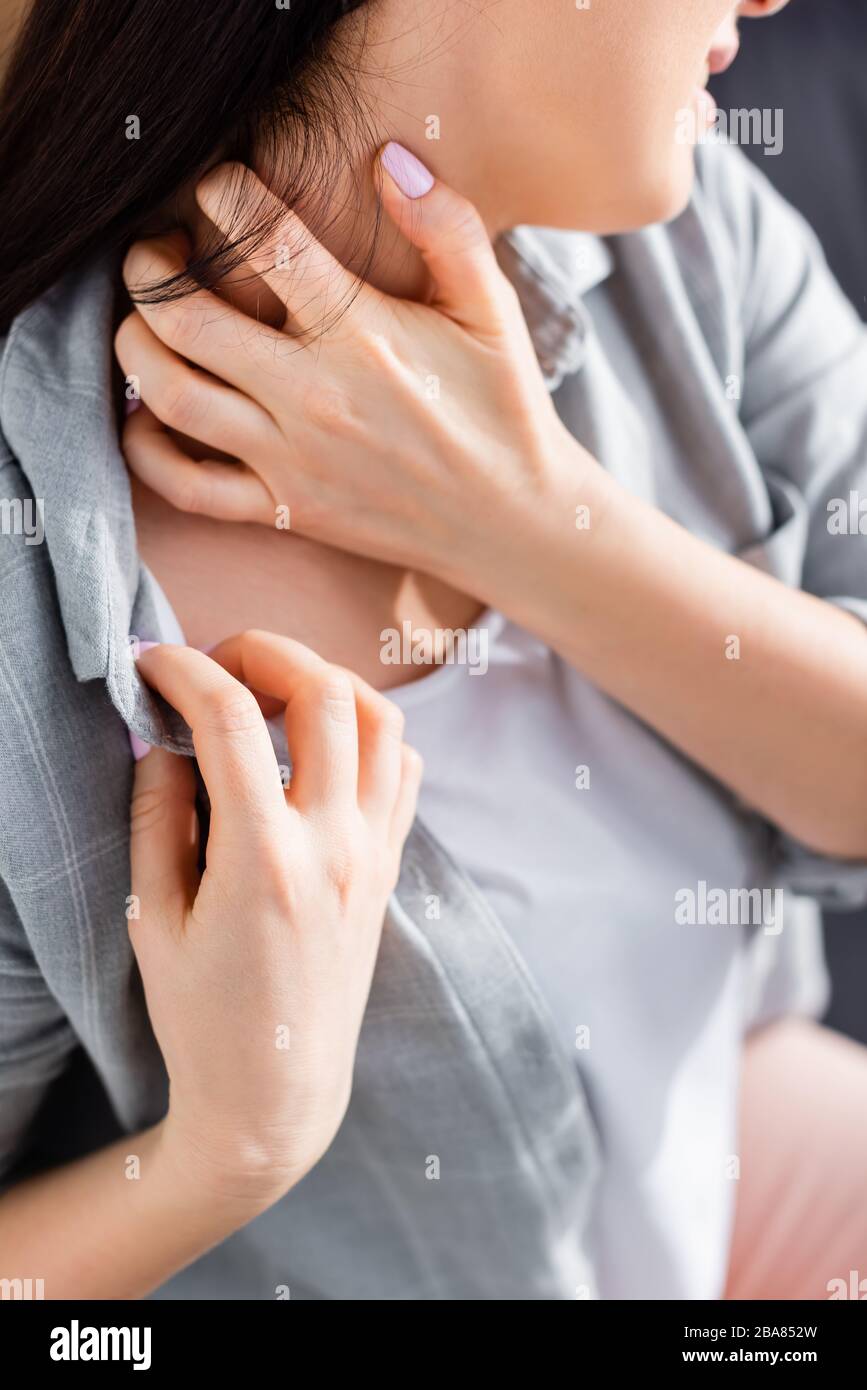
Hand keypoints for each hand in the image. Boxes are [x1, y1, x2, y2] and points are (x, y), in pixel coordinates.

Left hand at [116, 146, 583, 586]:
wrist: (514, 522)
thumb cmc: (504, 409)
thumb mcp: (493, 310)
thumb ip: (446, 227)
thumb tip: (388, 158)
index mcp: (365, 337)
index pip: (266, 241)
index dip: (224, 194)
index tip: (218, 184)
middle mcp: (316, 398)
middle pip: (187, 317)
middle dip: (150, 267)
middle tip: (154, 249)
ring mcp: (292, 460)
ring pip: (171, 395)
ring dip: (135, 346)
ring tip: (142, 319)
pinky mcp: (285, 510)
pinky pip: (188, 486)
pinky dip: (146, 450)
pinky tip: (144, 414)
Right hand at [129, 631, 420, 1203]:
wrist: (279, 1091)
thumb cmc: (202, 1016)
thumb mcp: (153, 918)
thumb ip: (157, 814)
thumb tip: (164, 736)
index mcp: (263, 859)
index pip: (230, 718)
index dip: (184, 669)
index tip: (152, 663)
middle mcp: (333, 844)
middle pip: (325, 691)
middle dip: (264, 650)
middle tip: (216, 665)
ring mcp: (372, 853)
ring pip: (381, 717)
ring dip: (326, 680)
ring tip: (271, 692)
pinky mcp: (388, 867)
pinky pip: (402, 766)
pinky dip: (369, 730)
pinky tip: (322, 745)